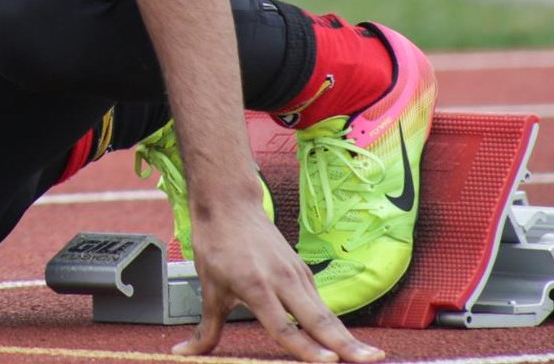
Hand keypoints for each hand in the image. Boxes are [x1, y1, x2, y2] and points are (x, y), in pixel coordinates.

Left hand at [174, 196, 383, 362]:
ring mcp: (297, 274)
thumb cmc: (217, 246)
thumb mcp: (208, 290)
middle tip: (372, 360)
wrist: (231, 205)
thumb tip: (182, 353)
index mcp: (255, 286)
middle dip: (346, 344)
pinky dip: (334, 325)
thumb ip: (205, 330)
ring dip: (347, 337)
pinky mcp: (303, 272)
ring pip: (326, 312)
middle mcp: (282, 279)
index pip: (284, 326)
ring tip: (370, 357)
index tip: (328, 363)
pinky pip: (321, 304)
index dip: (306, 348)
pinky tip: (347, 344)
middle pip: (318, 319)